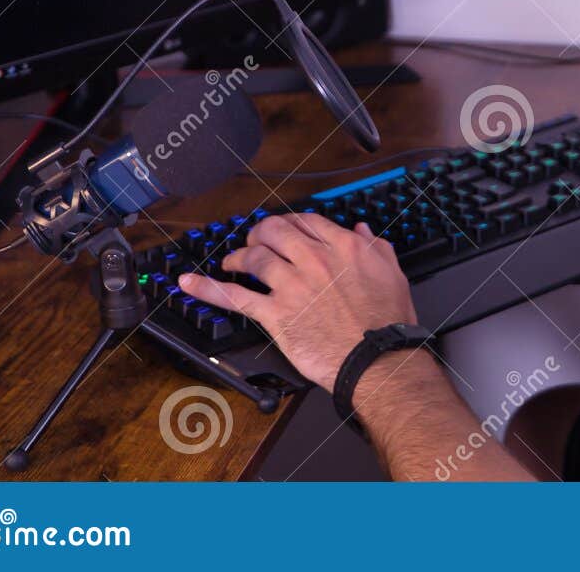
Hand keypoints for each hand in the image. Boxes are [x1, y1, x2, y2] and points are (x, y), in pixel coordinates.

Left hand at [177, 212, 416, 391]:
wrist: (375, 358)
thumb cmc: (386, 321)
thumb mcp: (391, 273)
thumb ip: (375, 246)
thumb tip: (362, 230)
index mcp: (343, 247)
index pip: (305, 221)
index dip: (289, 223)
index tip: (284, 230)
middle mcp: (313, 260)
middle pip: (274, 231)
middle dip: (259, 232)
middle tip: (254, 239)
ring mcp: (291, 285)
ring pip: (253, 257)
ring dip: (238, 257)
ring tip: (231, 262)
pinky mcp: (274, 313)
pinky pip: (234, 296)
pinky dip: (207, 288)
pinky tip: (188, 283)